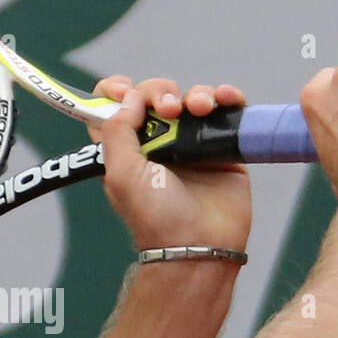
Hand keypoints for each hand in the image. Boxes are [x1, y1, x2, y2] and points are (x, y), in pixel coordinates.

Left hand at [87, 76, 251, 253]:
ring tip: (201, 109)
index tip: (125, 91)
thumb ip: (117, 131)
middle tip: (169, 110)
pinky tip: (226, 100)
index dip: (114, 92)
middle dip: (160, 92)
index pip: (111, 107)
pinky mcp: (222, 148)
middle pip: (154, 96)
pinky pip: (224, 111)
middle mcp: (156, 143)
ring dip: (197, 94)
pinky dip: (226, 98)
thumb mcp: (122, 175)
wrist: (200, 245)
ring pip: (190, 99)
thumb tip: (129, 97)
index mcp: (125, 149)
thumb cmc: (156, 218)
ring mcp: (190, 144)